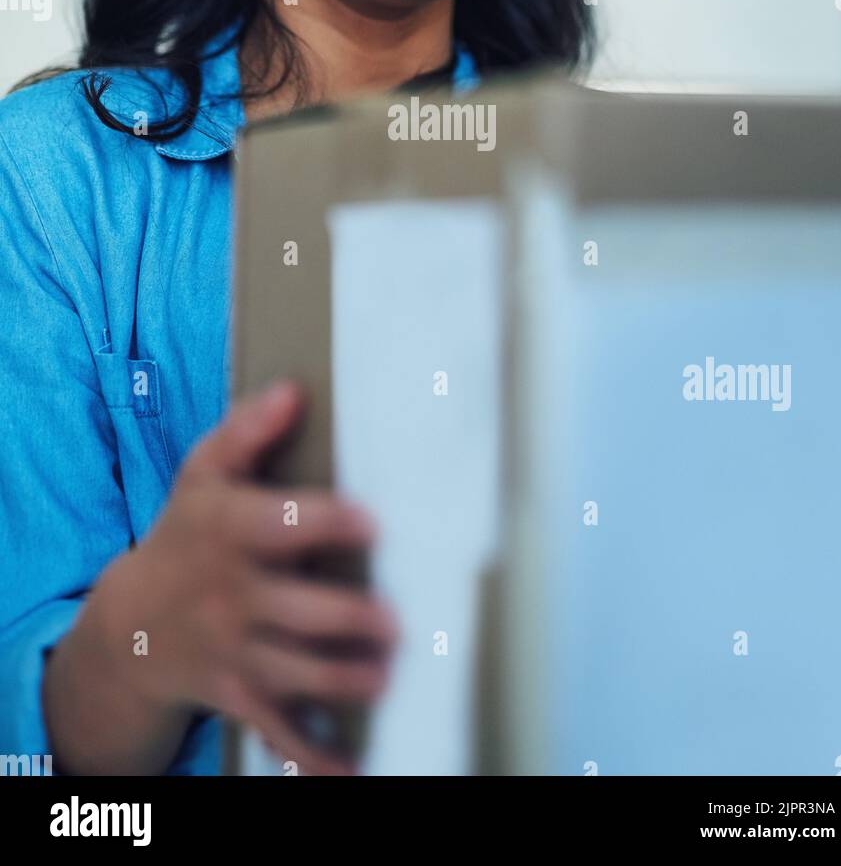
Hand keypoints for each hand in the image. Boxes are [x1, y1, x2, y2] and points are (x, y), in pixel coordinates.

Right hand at [103, 380, 396, 774]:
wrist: (132, 623)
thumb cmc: (186, 533)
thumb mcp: (202, 474)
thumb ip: (246, 431)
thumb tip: (293, 391)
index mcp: (227, 532)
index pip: (277, 525)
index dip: (324, 521)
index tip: (371, 519)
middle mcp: (232, 595)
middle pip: (293, 611)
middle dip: (344, 620)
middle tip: (392, 621)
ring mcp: (234, 651)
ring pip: (293, 672)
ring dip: (341, 679)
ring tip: (385, 676)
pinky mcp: (240, 694)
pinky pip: (277, 729)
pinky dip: (313, 755)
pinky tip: (353, 765)